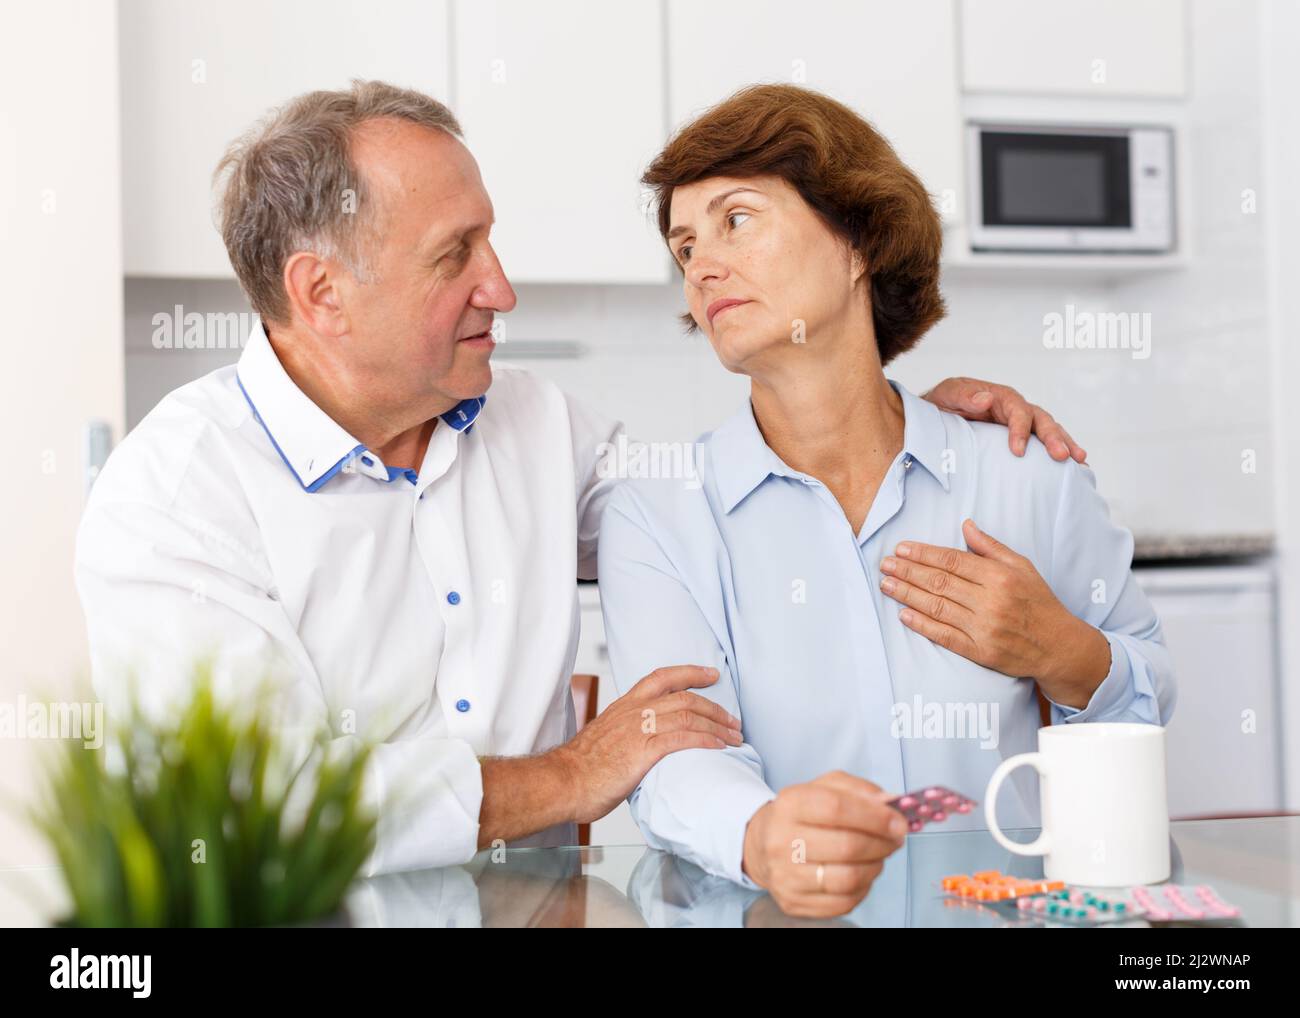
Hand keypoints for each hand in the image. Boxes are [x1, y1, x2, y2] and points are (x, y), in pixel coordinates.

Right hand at [553, 665, 742, 823]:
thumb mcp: (606, 738)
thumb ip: (628, 733)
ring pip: (689, 715)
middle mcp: (635, 711)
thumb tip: (643, 743)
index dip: (690, 672)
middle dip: (715, 707)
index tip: (711, 673)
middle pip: (685, 697)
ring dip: (718, 726)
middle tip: (733, 720)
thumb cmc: (581, 768)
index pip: (662, 677)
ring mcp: (640, 729)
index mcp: (625, 706)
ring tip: (734, 737)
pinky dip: (706, 740)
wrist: (563, 782)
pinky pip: (683, 738)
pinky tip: (719, 747)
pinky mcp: (644, 750)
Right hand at [741, 771, 905, 918]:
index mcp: (790, 804)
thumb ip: (858, 790)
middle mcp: (782, 840)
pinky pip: (843, 902)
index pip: (836, 808)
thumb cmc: (802, 815)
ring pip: (848, 878)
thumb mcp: (824, 788)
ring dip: (875, 867)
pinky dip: (863, 888)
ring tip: (878, 856)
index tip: (899, 822)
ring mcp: (785, 875)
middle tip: (896, 839)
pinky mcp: (793, 902)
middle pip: (846, 846)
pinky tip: (861, 873)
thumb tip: (890, 804)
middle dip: (882, 843)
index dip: (875, 816)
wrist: (762, 844)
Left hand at [879, 519, 1110, 705]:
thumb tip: (966, 525)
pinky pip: (945, 636)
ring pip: (938, 607)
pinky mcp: (981, 652)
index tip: (901, 549)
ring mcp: (985, 628)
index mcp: (1000, 576)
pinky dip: (922, 625)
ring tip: (886, 585)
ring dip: (908, 595)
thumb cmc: (1039, 602)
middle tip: (885, 564)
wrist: (1059, 646)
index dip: (923, 554)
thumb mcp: (1022, 567)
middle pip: (940, 582)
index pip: (952, 561)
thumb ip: (991, 547)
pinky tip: (904, 614)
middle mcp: (991, 601)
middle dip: (908, 572)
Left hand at [922, 376, 1085, 462]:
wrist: (938, 412)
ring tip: (1079, 461)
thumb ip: (964, 396)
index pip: (1017, 411)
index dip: (1020, 430)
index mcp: (1001, 397)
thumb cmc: (944, 402)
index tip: (1017, 451)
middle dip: (1053, 438)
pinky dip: (1058, 452)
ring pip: (1048, 431)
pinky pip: (1041, 444)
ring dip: (1065, 444)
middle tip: (1063, 456)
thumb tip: (986, 399)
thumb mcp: (948, 394)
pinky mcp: (1021, 438)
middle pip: (1041, 420)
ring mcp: (1021, 424)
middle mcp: (1016, 409)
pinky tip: (1072, 468)